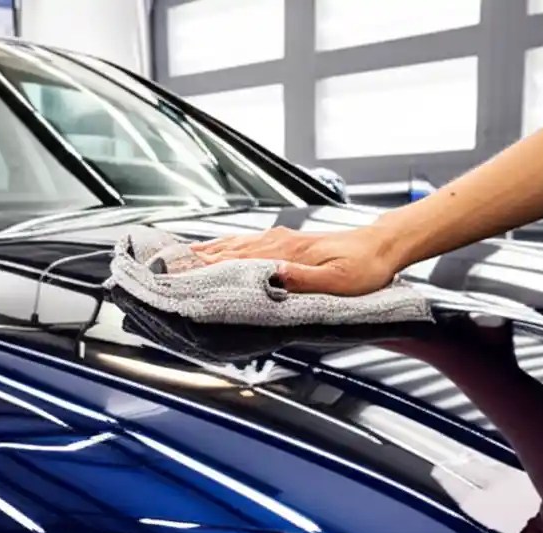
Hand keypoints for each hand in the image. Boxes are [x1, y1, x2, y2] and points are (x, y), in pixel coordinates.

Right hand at [191, 225, 400, 295]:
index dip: (202, 268)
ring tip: (174, 259)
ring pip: (229, 245)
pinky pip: (242, 243)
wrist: (383, 245)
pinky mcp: (283, 242)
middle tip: (160, 269)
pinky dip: (220, 247)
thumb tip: (270, 277)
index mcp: (284, 254)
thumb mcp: (338, 281)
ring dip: (200, 253)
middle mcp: (275, 242)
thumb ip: (303, 279)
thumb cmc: (364, 267)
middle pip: (223, 252)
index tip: (175, 274)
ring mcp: (277, 240)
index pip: (233, 262)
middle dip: (190, 260)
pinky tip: (212, 250)